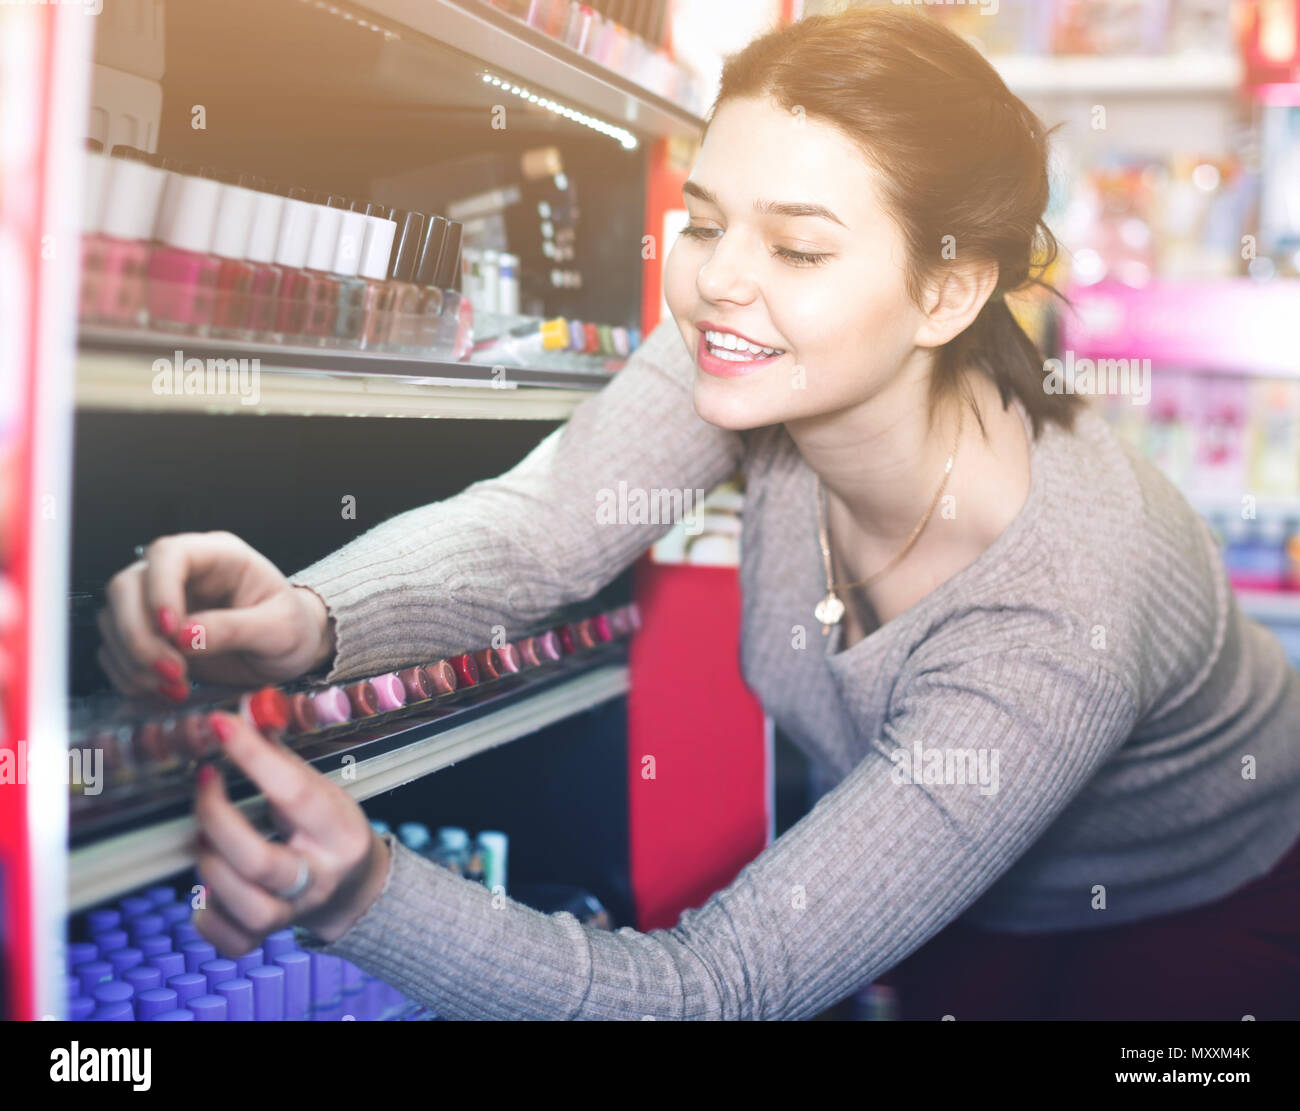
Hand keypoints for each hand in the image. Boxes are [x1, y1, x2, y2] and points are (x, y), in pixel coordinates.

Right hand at [96, 530, 334, 699]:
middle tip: (172, 671)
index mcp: (219, 556)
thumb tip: (184, 637)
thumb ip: (235, 629)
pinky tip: (160, 688)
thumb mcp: (278, 630)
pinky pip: (115, 648)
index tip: (172, 630)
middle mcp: (183, 574)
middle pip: (127, 587)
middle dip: (140, 634)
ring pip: (114, 619)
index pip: (168, 554)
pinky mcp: (150, 633)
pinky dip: (128, 673)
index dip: (159, 590)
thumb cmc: (292, 629)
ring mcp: (160, 601)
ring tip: (173, 685)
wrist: (289, 651)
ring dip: (134, 658)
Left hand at [192, 711, 389, 952]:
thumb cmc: (327, 827)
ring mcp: (294, 913)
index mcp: (338, 831)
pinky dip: (208, 916)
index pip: (294, 792)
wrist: (352, 887)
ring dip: (211, 867)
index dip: (254, 757)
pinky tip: (209, 887)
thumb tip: (246, 710)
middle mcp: (320, 877)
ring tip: (203, 838)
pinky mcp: (267, 938)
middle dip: (218, 821)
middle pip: (262, 863)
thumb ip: (280, 756)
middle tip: (204, 783)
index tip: (219, 725)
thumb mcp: (319, 787)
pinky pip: (231, 941)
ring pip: (246, 907)